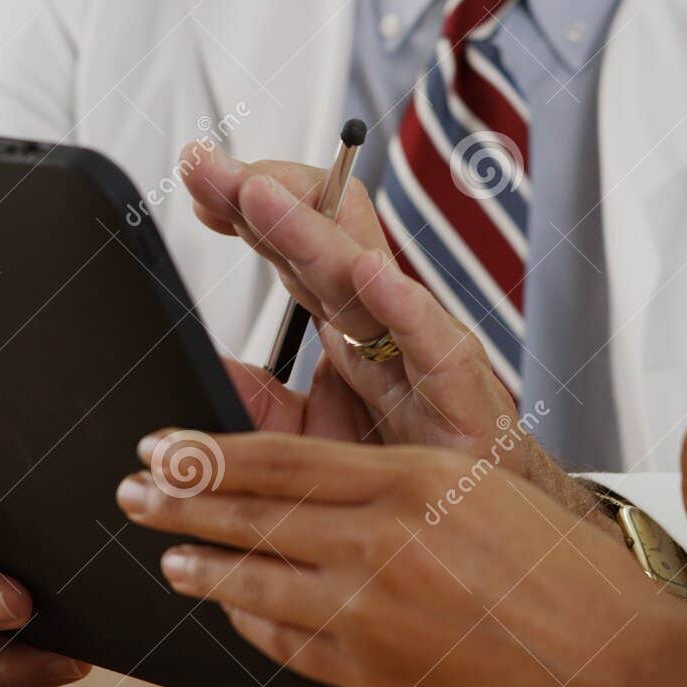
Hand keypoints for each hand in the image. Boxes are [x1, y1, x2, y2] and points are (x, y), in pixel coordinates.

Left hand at [118, 431, 669, 686]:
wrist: (617, 655)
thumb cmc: (561, 567)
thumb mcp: (476, 486)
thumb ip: (391, 478)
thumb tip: (311, 475)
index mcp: (410, 480)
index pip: (278, 461)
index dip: (208, 455)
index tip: (162, 448)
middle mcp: (382, 542)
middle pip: (253, 516)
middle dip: (180, 504)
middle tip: (131, 493)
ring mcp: (373, 613)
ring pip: (258, 585)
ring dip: (202, 569)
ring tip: (167, 557)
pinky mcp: (376, 674)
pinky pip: (289, 646)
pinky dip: (253, 626)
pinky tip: (234, 614)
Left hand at [181, 142, 575, 502]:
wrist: (488, 522)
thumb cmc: (413, 465)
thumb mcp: (314, 437)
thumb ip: (263, 400)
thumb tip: (210, 364)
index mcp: (348, 317)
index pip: (291, 241)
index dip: (244, 206)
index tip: (197, 181)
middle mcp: (381, 317)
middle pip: (318, 233)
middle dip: (260, 191)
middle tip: (205, 163)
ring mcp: (420, 345)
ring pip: (361, 272)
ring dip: (306, 228)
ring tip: (259, 194)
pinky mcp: (459, 392)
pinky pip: (432, 342)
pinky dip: (403, 305)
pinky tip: (370, 274)